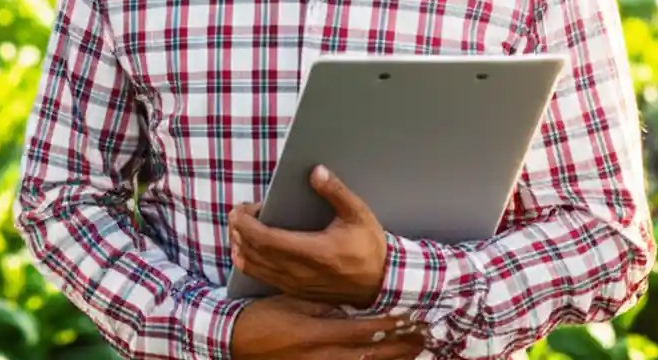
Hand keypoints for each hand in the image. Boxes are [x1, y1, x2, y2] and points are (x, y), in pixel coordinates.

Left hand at [229, 165, 388, 306]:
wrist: (380, 284)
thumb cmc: (369, 248)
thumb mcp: (358, 215)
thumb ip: (335, 192)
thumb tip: (316, 171)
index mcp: (313, 252)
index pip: (265, 239)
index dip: (246, 224)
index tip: (240, 209)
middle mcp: (299, 271)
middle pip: (254, 252)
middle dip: (239, 231)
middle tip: (238, 213)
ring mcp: (295, 284)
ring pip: (254, 268)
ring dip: (241, 247)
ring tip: (239, 229)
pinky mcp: (295, 291)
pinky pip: (263, 278)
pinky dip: (249, 263)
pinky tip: (248, 251)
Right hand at [231, 295, 426, 359]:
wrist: (235, 343)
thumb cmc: (261, 319)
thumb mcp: (291, 303)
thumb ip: (324, 308)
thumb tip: (353, 309)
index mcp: (316, 333)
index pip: (362, 329)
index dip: (389, 325)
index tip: (410, 318)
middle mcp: (321, 357)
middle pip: (370, 355)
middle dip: (399, 347)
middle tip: (423, 338)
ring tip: (413, 353)